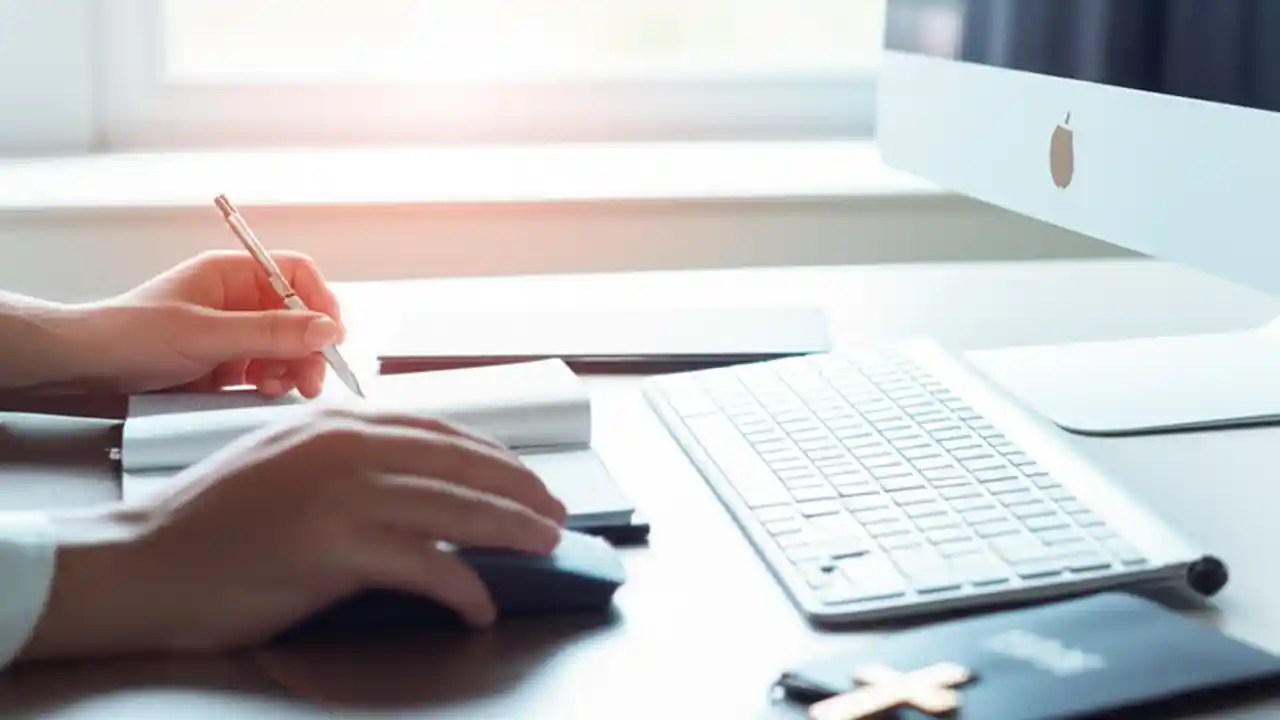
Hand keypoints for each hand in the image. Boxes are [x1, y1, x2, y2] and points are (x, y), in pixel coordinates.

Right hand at [21, 407, 568, 660]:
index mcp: (335, 423)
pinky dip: (463, 587)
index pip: (437, 431)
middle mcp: (347, 448)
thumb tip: (407, 479)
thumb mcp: (281, 461)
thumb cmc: (206, 522)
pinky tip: (480, 606)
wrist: (140, 561)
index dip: (491, 455)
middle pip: (459, 464)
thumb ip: (343, 459)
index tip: (522, 475)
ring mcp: (344, 495)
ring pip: (456, 508)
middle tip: (556, 511)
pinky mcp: (336, 548)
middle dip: (518, 489)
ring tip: (546, 545)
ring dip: (511, 529)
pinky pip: (425, 566)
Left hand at [70, 250, 345, 397]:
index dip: (319, 302)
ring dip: (292, 368)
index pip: (296, 274)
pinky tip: (261, 392)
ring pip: (284, 346)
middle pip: (296, 316)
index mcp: (232, 274)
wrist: (86, 367)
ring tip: (281, 388)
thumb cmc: (133, 336)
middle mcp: (236, 299)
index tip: (331, 336)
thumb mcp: (208, 334)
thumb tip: (328, 330)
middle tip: (312, 380)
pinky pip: (264, 368)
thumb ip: (270, 333)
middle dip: (308, 347)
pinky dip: (270, 381)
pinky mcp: (223, 362)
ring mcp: (230, 331)